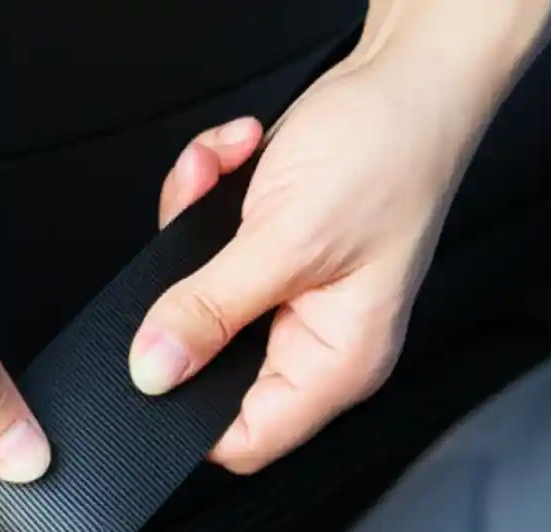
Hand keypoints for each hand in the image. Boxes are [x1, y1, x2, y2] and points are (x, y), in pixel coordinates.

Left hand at [131, 55, 492, 473]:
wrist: (402, 75)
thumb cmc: (387, 154)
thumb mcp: (287, 240)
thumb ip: (211, 308)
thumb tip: (154, 370)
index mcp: (336, 361)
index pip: (245, 438)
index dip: (186, 416)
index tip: (147, 366)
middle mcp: (311, 337)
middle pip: (205, 360)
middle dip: (183, 287)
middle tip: (193, 232)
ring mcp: (286, 294)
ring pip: (193, 293)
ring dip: (189, 221)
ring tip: (223, 171)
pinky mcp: (265, 252)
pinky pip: (201, 247)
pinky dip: (202, 193)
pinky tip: (235, 156)